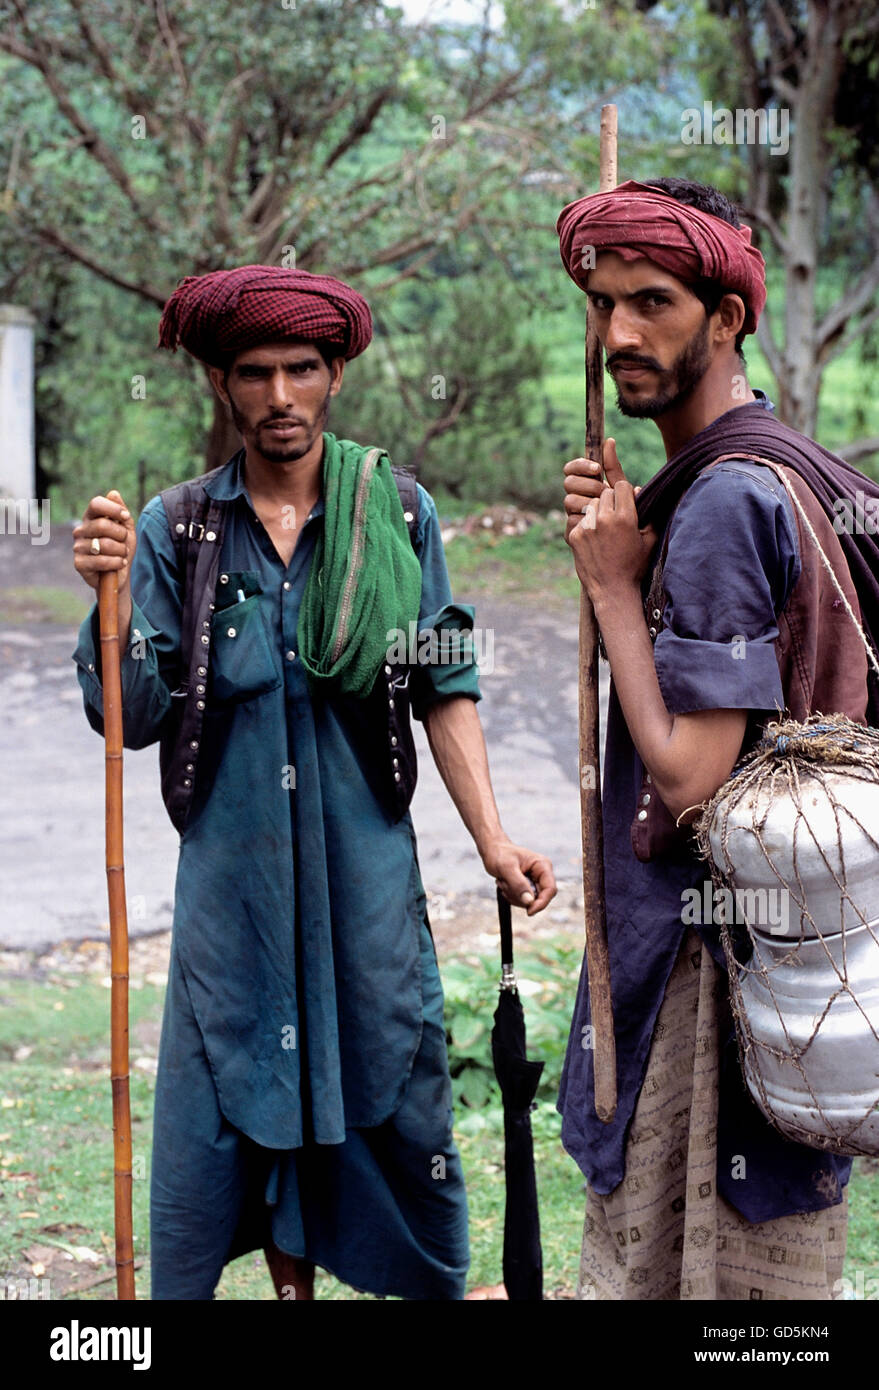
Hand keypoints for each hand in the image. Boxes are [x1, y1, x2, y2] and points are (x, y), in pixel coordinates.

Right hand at [72, 491, 135, 593]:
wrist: (119, 575)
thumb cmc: (121, 549)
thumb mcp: (127, 530)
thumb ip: (121, 513)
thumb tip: (113, 493)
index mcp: (91, 518)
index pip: (96, 504)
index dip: (113, 509)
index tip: (126, 517)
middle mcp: (81, 530)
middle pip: (102, 524)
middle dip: (121, 535)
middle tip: (124, 543)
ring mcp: (77, 547)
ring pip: (104, 544)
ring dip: (121, 551)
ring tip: (122, 555)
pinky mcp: (78, 564)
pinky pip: (101, 560)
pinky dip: (116, 563)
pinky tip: (119, 564)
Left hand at [481, 837, 555, 916]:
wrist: (493, 851)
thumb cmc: (499, 854)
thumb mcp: (506, 867)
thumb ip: (518, 884)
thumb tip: (530, 901)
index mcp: (542, 865)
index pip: (550, 889)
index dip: (542, 903)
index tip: (529, 911)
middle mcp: (542, 874)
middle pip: (539, 898)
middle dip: (521, 896)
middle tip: (505, 884)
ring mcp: (535, 881)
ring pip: (529, 901)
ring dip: (513, 895)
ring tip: (503, 881)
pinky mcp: (527, 887)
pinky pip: (522, 901)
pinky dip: (511, 896)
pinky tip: (504, 884)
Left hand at [565, 438, 656, 604]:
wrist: (613, 591)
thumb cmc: (635, 566)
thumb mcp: (650, 540)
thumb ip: (649, 514)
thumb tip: (638, 489)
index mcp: (625, 518)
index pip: (622, 486)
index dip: (626, 493)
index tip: (627, 502)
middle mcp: (605, 520)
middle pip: (606, 493)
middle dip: (612, 500)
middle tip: (616, 516)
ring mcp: (587, 527)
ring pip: (592, 504)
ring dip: (599, 511)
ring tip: (606, 528)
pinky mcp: (575, 536)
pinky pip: (581, 519)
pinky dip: (588, 525)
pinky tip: (596, 540)